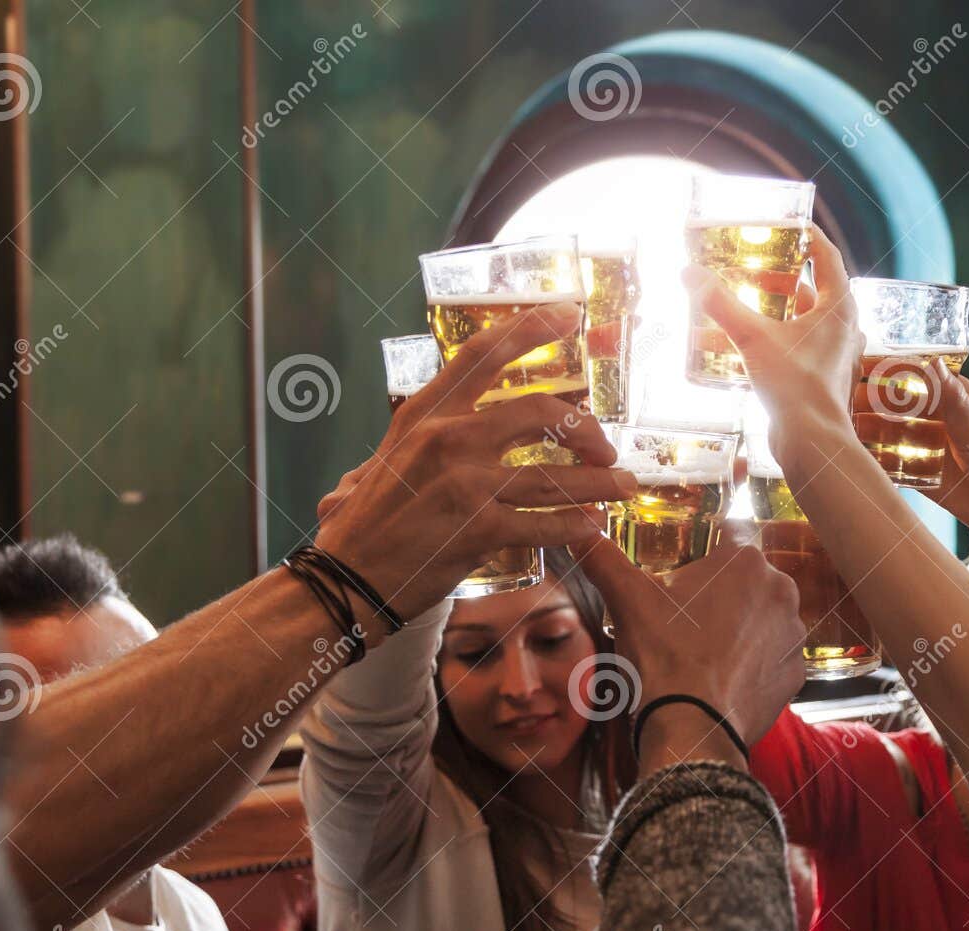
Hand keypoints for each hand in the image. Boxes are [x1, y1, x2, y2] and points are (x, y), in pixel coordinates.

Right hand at [315, 303, 634, 621]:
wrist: (345, 578)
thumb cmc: (368, 520)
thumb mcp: (391, 456)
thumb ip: (431, 433)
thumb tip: (464, 419)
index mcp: (425, 414)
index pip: (482, 355)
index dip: (529, 327)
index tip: (567, 313)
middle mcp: (448, 439)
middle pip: (539, 412)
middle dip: (585, 428)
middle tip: (605, 447)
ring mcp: (465, 484)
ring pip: (555, 476)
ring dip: (599, 483)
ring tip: (623, 487)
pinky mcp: (479, 530)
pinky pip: (545, 523)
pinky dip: (576, 525)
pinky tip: (593, 525)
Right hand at [574, 537, 805, 771]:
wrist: (692, 728)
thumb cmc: (664, 657)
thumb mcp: (628, 600)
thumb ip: (604, 558)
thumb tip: (579, 532)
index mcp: (745, 562)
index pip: (730, 534)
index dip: (705, 550)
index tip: (689, 569)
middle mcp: (780, 590)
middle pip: (748, 579)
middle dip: (723, 592)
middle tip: (688, 617)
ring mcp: (793, 634)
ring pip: (763, 617)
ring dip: (741, 626)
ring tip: (704, 648)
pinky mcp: (796, 672)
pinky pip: (773, 656)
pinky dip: (753, 662)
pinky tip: (724, 673)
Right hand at [683, 225, 862, 465]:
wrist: (811, 441)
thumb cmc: (794, 385)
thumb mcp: (752, 337)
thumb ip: (720, 304)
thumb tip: (688, 273)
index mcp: (839, 307)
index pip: (827, 256)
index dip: (807, 236)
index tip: (786, 225)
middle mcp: (843, 327)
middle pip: (815, 289)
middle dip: (784, 276)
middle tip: (755, 265)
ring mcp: (836, 354)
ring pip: (806, 320)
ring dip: (779, 309)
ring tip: (748, 301)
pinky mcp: (823, 377)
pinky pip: (800, 346)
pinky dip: (778, 338)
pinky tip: (751, 342)